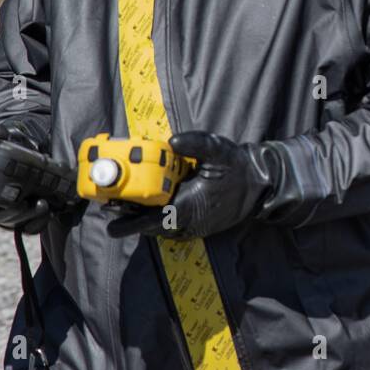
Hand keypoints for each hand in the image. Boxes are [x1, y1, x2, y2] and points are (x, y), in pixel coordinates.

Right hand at [0, 116, 55, 233]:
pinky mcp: (27, 216)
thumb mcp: (10, 137)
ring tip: (43, 204)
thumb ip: (3, 134)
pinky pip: (31, 227)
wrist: (35, 149)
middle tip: (25, 204)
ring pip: (15, 224)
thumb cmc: (16, 144)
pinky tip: (49, 214)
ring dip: (30, 218)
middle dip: (12, 214)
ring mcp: (9, 211)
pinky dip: (40, 223)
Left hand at [106, 131, 276, 238]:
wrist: (259, 185)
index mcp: (190, 205)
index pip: (154, 220)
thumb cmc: (237, 167)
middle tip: (110, 208)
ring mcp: (194, 227)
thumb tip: (171, 141)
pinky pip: (172, 227)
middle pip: (152, 226)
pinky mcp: (198, 226)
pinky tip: (151, 206)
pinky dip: (158, 220)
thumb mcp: (217, 149)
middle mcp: (190, 221)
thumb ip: (194, 143)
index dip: (131, 225)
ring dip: (143, 219)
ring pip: (161, 228)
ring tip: (125, 206)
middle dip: (130, 219)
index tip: (111, 226)